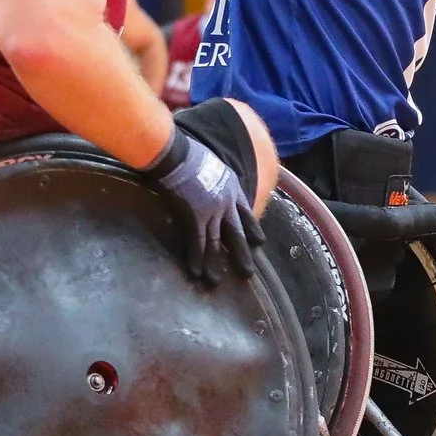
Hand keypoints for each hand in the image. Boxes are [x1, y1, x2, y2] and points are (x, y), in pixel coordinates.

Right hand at [142, 128, 261, 283]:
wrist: (176, 153)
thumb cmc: (187, 153)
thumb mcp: (210, 162)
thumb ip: (213, 176)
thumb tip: (206, 181)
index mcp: (232, 186)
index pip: (246, 212)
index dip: (253, 229)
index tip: (259, 243)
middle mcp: (226, 201)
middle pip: (237, 232)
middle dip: (242, 254)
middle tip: (248, 274)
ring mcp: (213, 210)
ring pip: (216, 242)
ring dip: (216, 264)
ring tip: (216, 282)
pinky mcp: (196, 216)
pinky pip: (197, 242)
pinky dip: (197, 258)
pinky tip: (196, 273)